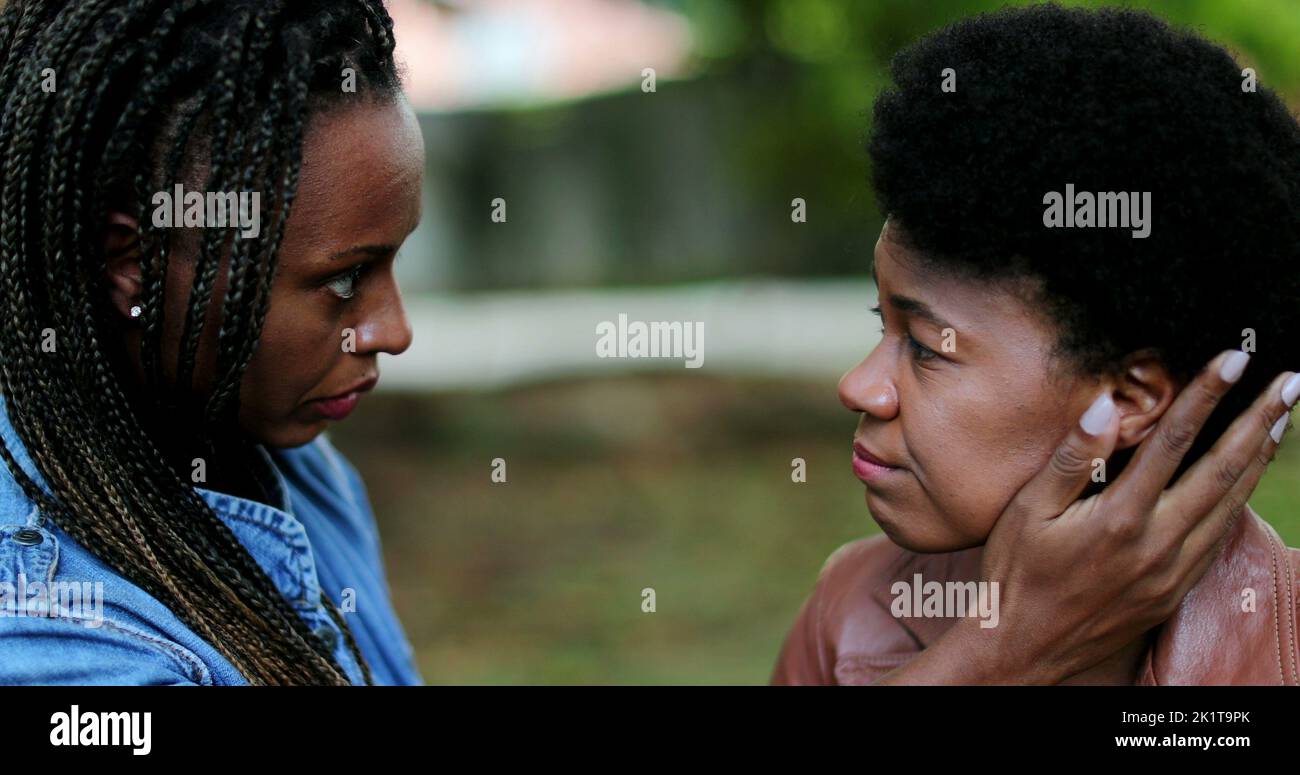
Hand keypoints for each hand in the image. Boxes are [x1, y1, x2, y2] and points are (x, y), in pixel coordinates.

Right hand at [971, 349, 1298, 683]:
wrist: (1022, 648)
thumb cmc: (1016, 573)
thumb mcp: (1028, 510)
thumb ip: (1073, 457)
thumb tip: (1110, 405)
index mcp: (1119, 518)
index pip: (1174, 441)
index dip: (1207, 394)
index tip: (1234, 359)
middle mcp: (1157, 545)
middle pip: (1222, 471)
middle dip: (1259, 422)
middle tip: (1289, 386)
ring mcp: (1172, 572)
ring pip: (1232, 506)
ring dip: (1260, 460)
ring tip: (1280, 423)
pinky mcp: (1174, 592)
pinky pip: (1220, 538)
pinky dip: (1241, 502)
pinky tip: (1246, 482)